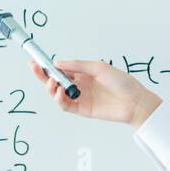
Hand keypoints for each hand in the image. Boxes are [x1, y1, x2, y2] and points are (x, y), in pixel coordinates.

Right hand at [27, 58, 161, 128]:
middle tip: (34, 68)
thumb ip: (78, 65)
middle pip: (55, 81)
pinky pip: (65, 105)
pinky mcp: (82, 110)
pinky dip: (59, 99)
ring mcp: (80, 97)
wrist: (135, 101)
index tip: (36, 60)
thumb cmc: (122, 82)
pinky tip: (61, 92)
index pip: (61, 69)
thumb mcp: (99, 67)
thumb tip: (58, 63)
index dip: (47, 66)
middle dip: (42, 75)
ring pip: (57, 94)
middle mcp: (79, 85)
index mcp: (83, 73)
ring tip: (53, 83)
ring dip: (51, 87)